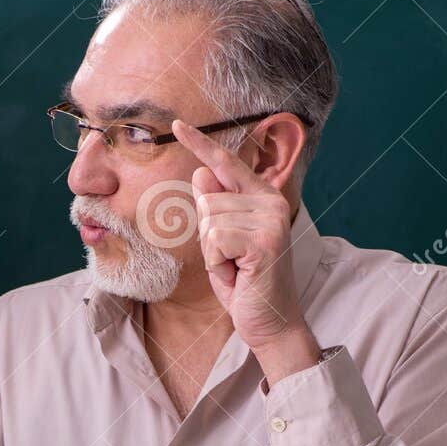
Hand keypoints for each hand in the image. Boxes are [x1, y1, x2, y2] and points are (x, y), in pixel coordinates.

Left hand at [171, 120, 321, 379]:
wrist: (270, 322)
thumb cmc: (244, 281)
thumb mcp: (222, 240)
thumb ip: (215, 207)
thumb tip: (201, 172)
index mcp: (262, 196)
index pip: (225, 162)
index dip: (199, 143)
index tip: (175, 124)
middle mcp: (271, 202)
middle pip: (207, 199)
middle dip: (207, 236)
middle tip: (231, 260)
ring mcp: (271, 219)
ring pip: (208, 219)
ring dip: (212, 252)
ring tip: (235, 267)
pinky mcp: (264, 240)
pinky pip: (215, 239)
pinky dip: (216, 262)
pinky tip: (238, 274)